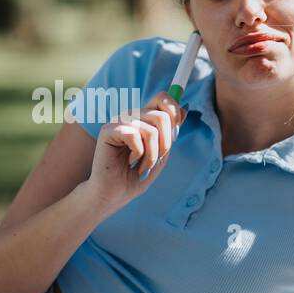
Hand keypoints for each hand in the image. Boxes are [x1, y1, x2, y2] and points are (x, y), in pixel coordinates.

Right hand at [83, 90, 186, 212]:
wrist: (112, 194)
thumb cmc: (133, 177)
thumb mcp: (159, 154)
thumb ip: (170, 133)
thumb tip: (184, 110)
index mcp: (142, 118)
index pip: (162, 98)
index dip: (174, 111)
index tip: (173, 134)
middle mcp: (131, 116)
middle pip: (162, 116)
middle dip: (165, 144)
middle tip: (155, 159)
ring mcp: (118, 121)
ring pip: (151, 130)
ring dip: (151, 155)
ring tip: (141, 165)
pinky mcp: (108, 130)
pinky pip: (135, 135)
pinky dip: (138, 154)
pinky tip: (129, 161)